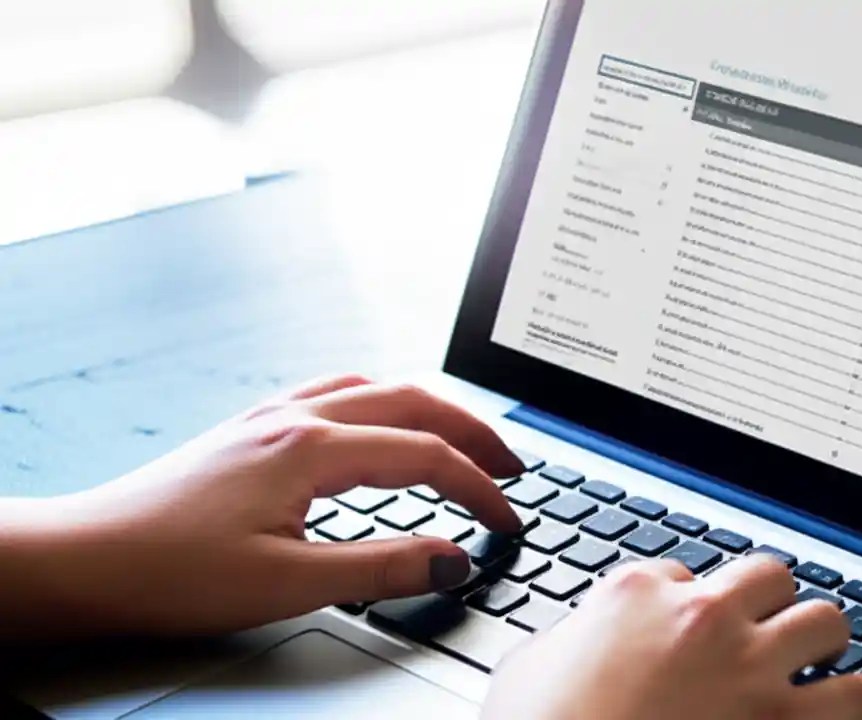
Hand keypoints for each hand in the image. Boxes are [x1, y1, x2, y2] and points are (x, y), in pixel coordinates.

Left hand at [0, 375, 523, 640]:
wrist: (87, 557)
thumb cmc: (171, 570)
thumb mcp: (288, 583)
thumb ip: (381, 568)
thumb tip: (451, 558)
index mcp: (312, 449)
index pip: (426, 456)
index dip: (478, 490)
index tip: (507, 521)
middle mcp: (295, 418)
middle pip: (413, 402)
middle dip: (472, 432)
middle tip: (512, 466)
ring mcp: (271, 417)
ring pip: (375, 388)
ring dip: (430, 411)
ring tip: (462, 440)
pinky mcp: (252, 430)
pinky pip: (336, 394)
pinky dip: (381, 404)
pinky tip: (379, 426)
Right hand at [483, 556, 861, 719]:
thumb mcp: (528, 666)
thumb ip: (568, 638)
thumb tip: (577, 640)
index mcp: (637, 595)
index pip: (683, 572)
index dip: (687, 605)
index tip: (688, 633)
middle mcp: (702, 619)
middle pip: (769, 577)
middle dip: (771, 605)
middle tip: (768, 635)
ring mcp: (750, 670)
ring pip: (827, 624)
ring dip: (824, 647)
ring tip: (821, 667)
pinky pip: (859, 696)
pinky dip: (857, 703)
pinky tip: (846, 712)